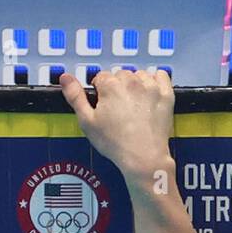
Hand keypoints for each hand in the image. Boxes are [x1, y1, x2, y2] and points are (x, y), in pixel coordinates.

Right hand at [60, 69, 174, 179]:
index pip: (101, 77)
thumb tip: (65, 77)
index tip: (103, 104)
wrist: (143, 157)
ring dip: (135, 84)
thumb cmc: (114, 142)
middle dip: (117, 87)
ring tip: (133, 105)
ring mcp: (151, 87)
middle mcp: (131, 81)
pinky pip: (161, 75)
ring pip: (139, 75)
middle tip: (117, 108)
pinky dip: (155, 80)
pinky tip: (150, 93)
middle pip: (120, 75)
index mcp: (110, 85)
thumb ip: (75, 96)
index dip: (100, 91)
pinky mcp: (166, 94)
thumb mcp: (87, 121)